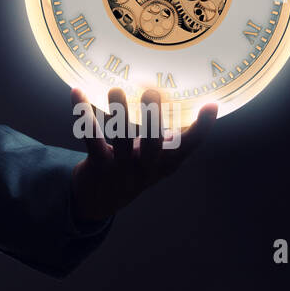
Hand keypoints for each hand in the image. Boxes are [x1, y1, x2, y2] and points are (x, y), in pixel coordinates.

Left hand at [69, 86, 216, 221]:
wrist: (100, 200)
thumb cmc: (134, 166)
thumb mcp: (157, 156)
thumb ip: (173, 135)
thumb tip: (200, 100)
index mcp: (165, 163)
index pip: (188, 146)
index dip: (203, 128)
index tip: (212, 104)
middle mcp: (146, 169)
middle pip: (153, 146)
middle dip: (154, 119)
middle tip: (153, 92)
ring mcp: (121, 170)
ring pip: (121, 142)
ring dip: (119, 115)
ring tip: (116, 89)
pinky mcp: (97, 166)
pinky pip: (91, 139)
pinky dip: (83, 115)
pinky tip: (77, 92)